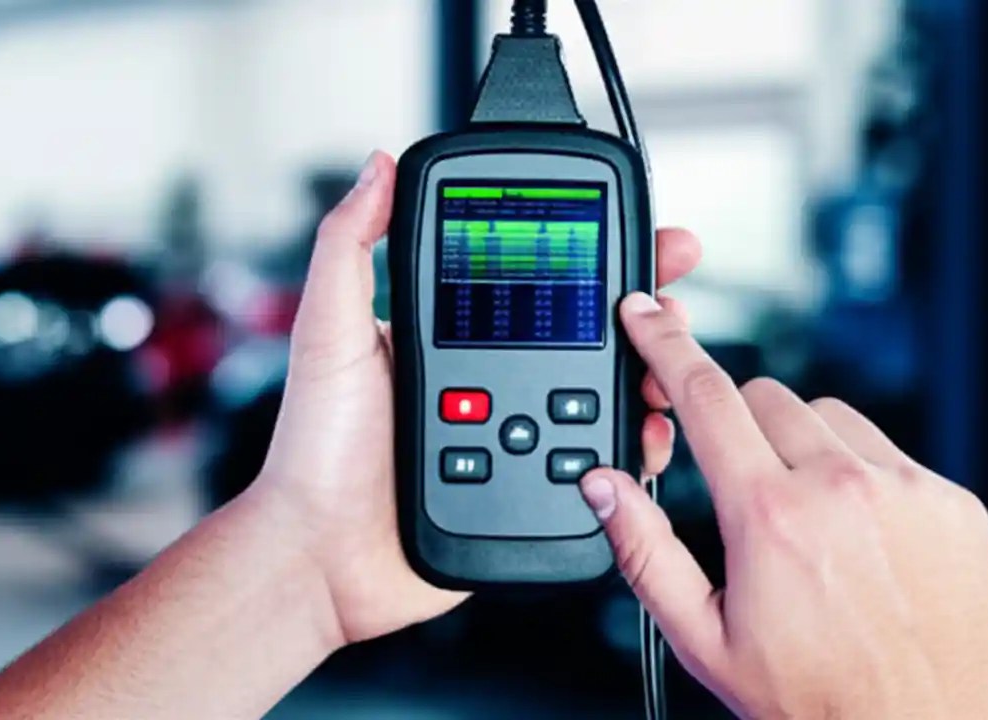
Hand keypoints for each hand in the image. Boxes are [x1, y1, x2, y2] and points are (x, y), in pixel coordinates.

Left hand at [244, 153, 702, 645]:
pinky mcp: (532, 487)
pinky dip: (627, 447)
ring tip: (665, 371)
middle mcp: (493, 377)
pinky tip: (640, 435)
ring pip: (602, 396)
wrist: (324, 556)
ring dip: (645, 378)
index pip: (537, 279)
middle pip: (587, 333)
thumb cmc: (316, 449)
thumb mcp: (327, 331)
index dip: (591, 252)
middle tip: (671, 301)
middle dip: (641, 312)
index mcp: (455, 334)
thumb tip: (377, 168)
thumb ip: (350, 247)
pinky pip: (594, 462)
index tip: (636, 232)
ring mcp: (515, 431)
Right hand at [579, 293, 987, 719]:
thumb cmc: (812, 699)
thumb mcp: (701, 637)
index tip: (649, 315)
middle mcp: (841, 488)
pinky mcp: (951, 500)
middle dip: (739, 426)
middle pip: (764, 395)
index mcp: (769, 516)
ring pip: (829, 413)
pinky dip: (863, 473)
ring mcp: (906, 488)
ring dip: (803, 445)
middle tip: (745, 491)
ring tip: (809, 520)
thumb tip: (604, 486)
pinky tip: (861, 536)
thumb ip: (643, 550)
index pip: (704, 395)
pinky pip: (889, 448)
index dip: (666, 346)